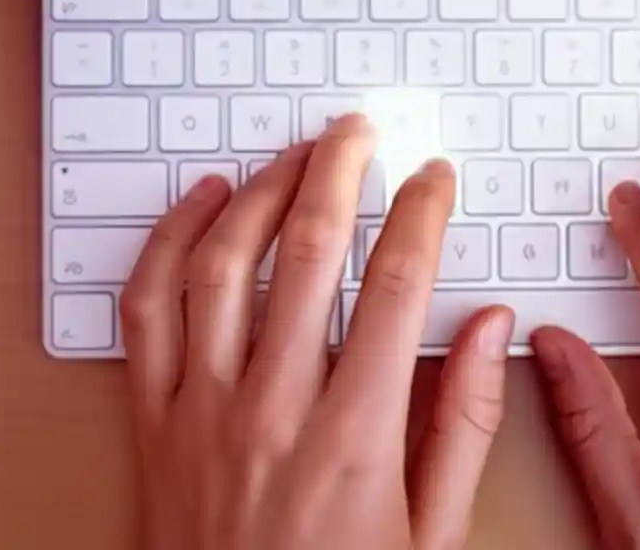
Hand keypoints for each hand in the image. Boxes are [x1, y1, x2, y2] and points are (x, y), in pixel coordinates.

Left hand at [119, 114, 513, 549]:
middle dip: (339, 172)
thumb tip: (492, 327)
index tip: (433, 177)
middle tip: (360, 131)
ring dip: (260, 192)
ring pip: (223, 265)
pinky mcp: (152, 419)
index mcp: (355, 437)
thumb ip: (466, 423)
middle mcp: (273, 409)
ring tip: (294, 154)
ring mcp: (201, 409)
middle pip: (307, 253)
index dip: (421, 213)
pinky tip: (201, 203)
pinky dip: (169, 242)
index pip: (398, 285)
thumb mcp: (432, 531)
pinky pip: (147, 308)